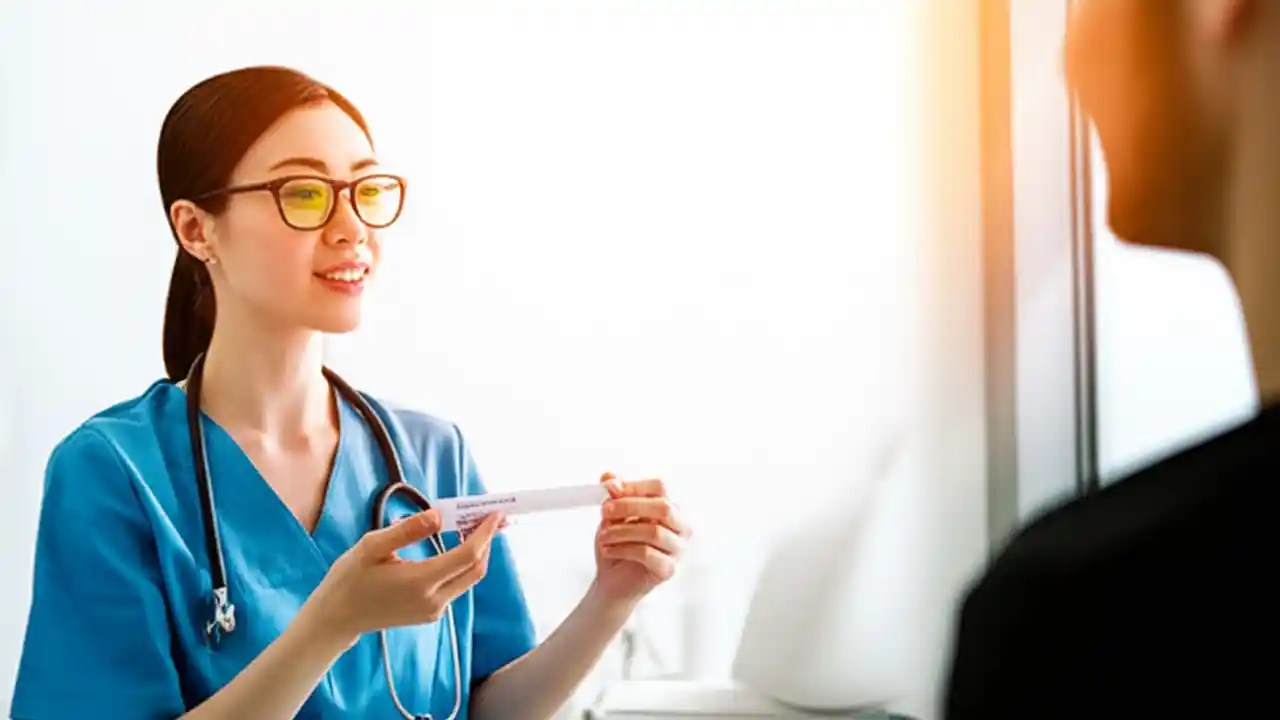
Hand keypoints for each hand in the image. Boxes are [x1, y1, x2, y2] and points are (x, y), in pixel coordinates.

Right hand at [304, 509, 504, 645]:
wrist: (337, 618)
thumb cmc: (350, 579)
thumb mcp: (372, 547)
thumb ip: (406, 531)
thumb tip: (438, 515)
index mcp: (420, 582)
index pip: (467, 556)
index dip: (484, 533)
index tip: (495, 514)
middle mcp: (433, 600)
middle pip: (476, 570)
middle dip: (487, 542)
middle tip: (489, 517)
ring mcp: (433, 610)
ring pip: (468, 579)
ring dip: (477, 553)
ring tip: (474, 527)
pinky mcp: (430, 614)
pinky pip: (456, 586)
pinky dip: (464, 565)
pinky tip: (457, 546)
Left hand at [592, 473, 691, 605]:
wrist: (611, 581)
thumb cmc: (618, 545)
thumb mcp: (612, 516)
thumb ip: (615, 497)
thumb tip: (609, 477)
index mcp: (670, 508)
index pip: (660, 488)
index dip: (634, 486)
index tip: (610, 488)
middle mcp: (680, 527)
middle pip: (663, 507)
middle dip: (630, 506)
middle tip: (605, 510)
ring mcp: (677, 550)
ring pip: (654, 532)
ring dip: (622, 531)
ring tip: (604, 536)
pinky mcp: (668, 570)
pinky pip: (647, 554)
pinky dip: (623, 549)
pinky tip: (609, 550)